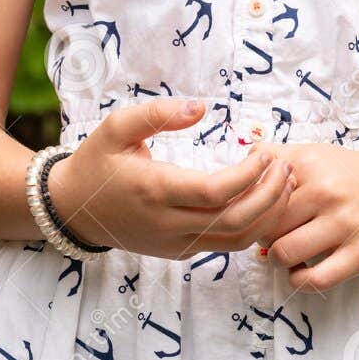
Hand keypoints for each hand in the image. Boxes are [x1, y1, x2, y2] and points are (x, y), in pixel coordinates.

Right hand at [42, 97, 295, 260]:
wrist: (72, 209)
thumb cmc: (97, 162)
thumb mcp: (116, 126)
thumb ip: (158, 113)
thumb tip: (201, 107)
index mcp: (155, 190)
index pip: (217, 192)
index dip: (250, 174)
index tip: (264, 151)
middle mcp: (169, 223)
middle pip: (236, 221)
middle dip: (271, 196)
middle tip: (286, 167)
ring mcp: (176, 243)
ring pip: (237, 241)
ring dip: (268, 215)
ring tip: (283, 183)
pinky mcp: (180, 252)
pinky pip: (225, 245)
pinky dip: (252, 226)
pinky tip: (263, 200)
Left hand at [258, 141, 358, 290]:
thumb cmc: (348, 173)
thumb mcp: (312, 152)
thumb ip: (271, 158)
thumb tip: (236, 178)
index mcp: (308, 164)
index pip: (255, 195)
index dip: (250, 209)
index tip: (259, 213)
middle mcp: (326, 192)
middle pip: (265, 226)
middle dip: (262, 236)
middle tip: (275, 234)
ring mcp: (345, 224)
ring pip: (283, 253)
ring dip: (278, 259)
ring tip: (287, 252)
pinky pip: (315, 279)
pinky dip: (299, 280)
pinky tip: (301, 270)